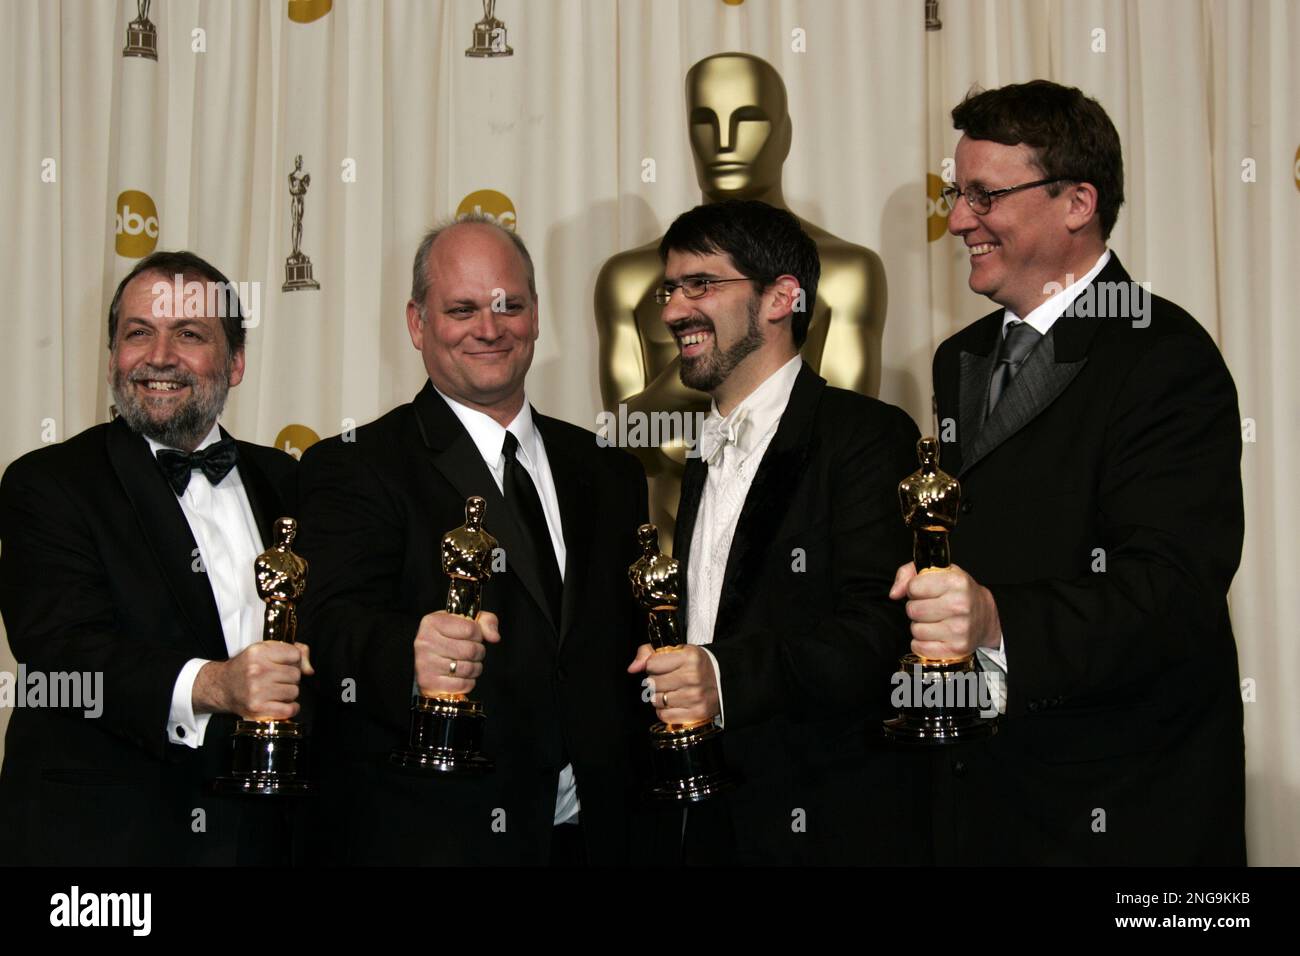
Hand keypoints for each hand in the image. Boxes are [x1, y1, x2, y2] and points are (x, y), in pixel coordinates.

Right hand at [193, 640, 313, 719]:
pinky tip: (281, 703)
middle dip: (290, 678)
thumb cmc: (246, 668)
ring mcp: (256, 691)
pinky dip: (290, 708)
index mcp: (258, 652)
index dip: (293, 660)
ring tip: (275, 691)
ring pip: (294, 691)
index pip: (295, 654)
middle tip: (276, 679)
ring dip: (289, 693)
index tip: (284, 664)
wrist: (222, 687)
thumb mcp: (265, 651)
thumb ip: (293, 651)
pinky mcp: (258, 709)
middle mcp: (257, 670)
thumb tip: (309, 670)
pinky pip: (289, 709)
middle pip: (296, 674)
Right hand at [414, 610, 500, 696]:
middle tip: (472, 653)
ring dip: (474, 668)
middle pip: (470, 650)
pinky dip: (468, 682)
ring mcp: (425, 663)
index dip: (478, 635)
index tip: (473, 637)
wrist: (426, 664)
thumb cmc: (448, 640)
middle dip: (478, 652)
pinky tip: (460, 676)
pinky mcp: (429, 683)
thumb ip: (485, 621)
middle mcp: (426, 642)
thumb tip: (494, 637)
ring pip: (468, 668)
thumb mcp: (465, 622)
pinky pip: (462, 684)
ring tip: (467, 663)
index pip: (470, 629)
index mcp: (433, 622)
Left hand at [628, 643, 718, 724]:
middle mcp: (693, 676)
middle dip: (656, 682)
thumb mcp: (677, 651)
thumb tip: (632, 668)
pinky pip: (664, 716)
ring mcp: (695, 696)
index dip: (653, 666)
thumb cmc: (696, 665)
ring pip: (656, 701)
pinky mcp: (697, 713)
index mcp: (689, 657)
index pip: (652, 664)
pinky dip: (664, 711)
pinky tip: (674, 703)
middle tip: (668, 680)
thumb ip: (649, 653)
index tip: (662, 667)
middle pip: (652, 683)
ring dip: (659, 697)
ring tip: (672, 691)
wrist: (724, 681)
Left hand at [889, 562, 1000, 660]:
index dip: (914, 589)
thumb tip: (894, 593)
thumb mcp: (937, 572)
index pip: (913, 587)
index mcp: (956, 582)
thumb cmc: (957, 592)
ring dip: (920, 626)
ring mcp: (959, 629)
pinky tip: (935, 635)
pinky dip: (922, 643)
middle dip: (916, 608)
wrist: (985, 616)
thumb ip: (908, 574)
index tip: (924, 591)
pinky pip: (920, 647)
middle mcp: (960, 605)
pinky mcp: (956, 648)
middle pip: (913, 610)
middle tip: (930, 607)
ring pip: (916, 630)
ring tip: (935, 620)